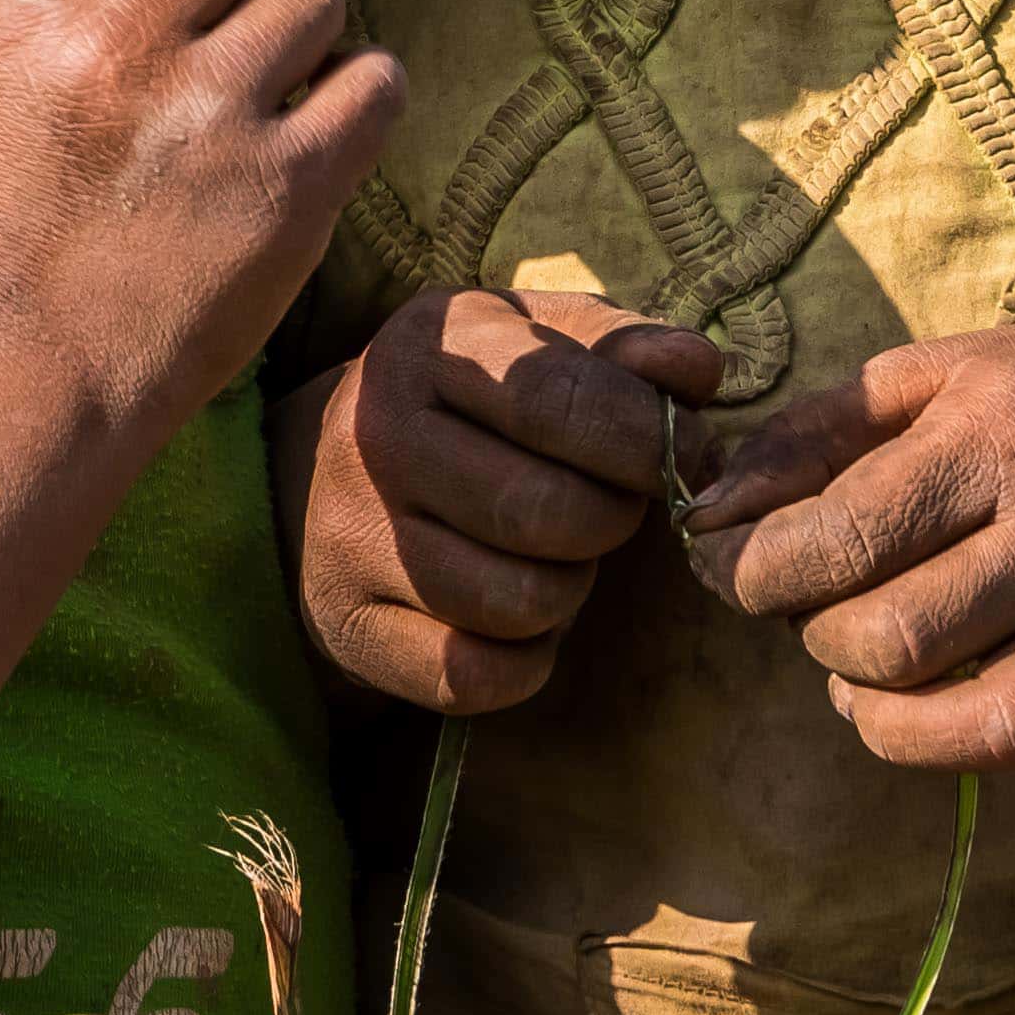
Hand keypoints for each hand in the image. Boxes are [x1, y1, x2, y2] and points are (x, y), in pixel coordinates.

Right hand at [0, 0, 403, 450]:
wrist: (30, 382)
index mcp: (39, 14)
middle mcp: (124, 47)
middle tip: (223, 17)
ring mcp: (212, 117)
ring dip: (300, 25)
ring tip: (268, 79)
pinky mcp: (289, 190)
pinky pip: (374, 81)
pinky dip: (359, 92)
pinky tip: (319, 123)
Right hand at [288, 287, 725, 710]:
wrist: (317, 471)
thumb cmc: (466, 399)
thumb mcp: (534, 337)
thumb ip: (624, 344)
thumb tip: (697, 371)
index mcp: (427, 346)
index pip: (560, 401)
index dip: (648, 438)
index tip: (683, 453)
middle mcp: (373, 437)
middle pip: (550, 512)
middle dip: (613, 519)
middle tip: (605, 506)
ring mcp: (349, 536)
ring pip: (522, 603)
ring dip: (569, 590)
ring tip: (550, 555)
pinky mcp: (346, 625)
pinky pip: (476, 676)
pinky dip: (524, 660)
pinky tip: (516, 617)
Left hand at [678, 325, 1014, 873]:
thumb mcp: (914, 378)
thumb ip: (801, 440)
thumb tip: (705, 520)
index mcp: (998, 445)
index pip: (848, 540)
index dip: (758, 567)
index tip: (737, 562)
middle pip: (900, 641)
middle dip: (820, 639)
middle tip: (821, 609)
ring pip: (994, 724)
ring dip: (895, 728)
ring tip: (868, 686)